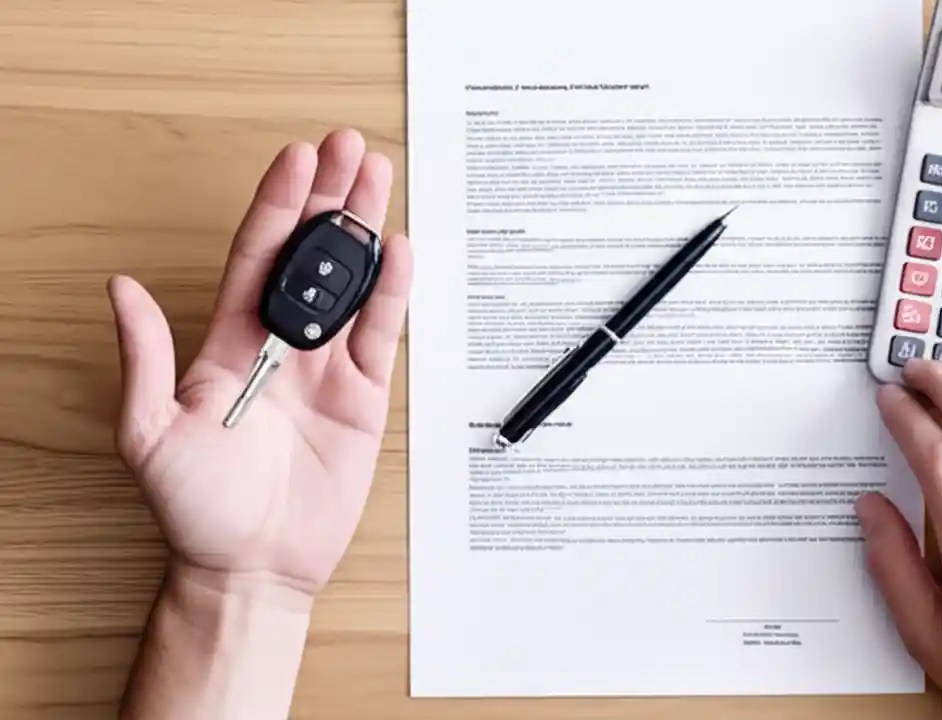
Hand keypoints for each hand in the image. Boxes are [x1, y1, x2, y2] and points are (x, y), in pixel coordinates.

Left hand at [108, 128, 411, 596]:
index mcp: (230, 341)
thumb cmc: (196, 509)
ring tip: (379, 180)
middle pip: (311, 254)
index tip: (296, 158)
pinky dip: (393, 292)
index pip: (258, 255)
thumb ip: (145, 359)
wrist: (254, 565)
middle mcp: (281, 344)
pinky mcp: (363, 395)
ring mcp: (326, 367)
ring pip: (352, 282)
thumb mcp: (149, 434)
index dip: (278, 204)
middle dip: (329, 197)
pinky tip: (398, 251)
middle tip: (349, 147)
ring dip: (365, 230)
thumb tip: (121, 289)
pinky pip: (382, 334)